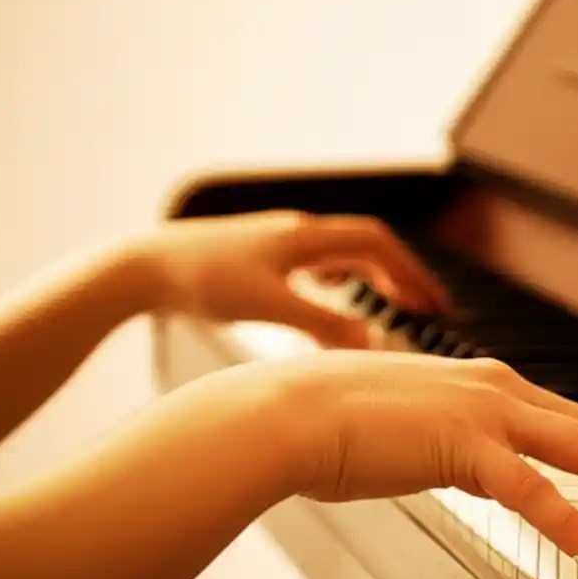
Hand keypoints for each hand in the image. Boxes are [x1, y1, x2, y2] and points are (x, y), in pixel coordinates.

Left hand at [130, 210, 450, 347]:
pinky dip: (338, 281)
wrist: (141, 265)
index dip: (413, 274)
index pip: (379, 246)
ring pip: (341, 254)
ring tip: (392, 306)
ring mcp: (278, 243)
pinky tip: (332, 301)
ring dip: (373, 277)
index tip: (437, 305)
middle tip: (427, 309)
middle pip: (367, 247)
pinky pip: (315, 264)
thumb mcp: (268, 306)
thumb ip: (323, 326)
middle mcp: (298, 233)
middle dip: (402, 275)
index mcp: (307, 238)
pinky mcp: (258, 258)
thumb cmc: (199, 280)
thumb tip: (375, 344)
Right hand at [209, 350, 577, 555]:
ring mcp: (485, 413)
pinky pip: (529, 486)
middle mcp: (502, 389)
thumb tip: (490, 473)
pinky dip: (571, 516)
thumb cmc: (341, 422)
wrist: (286, 412)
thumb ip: (464, 445)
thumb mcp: (422, 426)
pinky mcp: (460, 445)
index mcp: (493, 385)